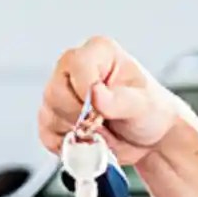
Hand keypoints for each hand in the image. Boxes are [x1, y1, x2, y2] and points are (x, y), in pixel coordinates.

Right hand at [38, 36, 180, 163]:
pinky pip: (47, 135)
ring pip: (50, 115)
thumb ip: (120, 100)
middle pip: (56, 93)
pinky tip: (88, 140)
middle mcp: (74, 68)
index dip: (86, 90)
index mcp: (99, 52)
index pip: (76, 63)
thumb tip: (96, 94)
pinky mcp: (54, 117)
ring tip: (102, 132)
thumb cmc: (149, 111)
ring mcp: (60, 92)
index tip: (101, 109)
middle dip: (81, 117)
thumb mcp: (143, 105)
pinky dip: (68, 144)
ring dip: (76, 132)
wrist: (149, 137)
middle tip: (105, 124)